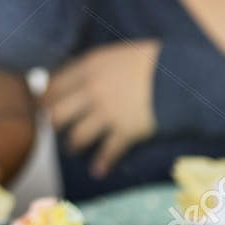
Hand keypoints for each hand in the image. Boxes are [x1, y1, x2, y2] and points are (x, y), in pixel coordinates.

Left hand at [42, 40, 159, 179]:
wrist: (180, 74)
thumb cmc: (150, 60)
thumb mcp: (117, 54)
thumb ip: (95, 66)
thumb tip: (77, 76)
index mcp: (89, 67)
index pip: (55, 85)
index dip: (46, 97)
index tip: (43, 104)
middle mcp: (93, 90)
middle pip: (58, 112)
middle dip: (53, 122)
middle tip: (54, 127)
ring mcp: (108, 112)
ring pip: (77, 136)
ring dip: (73, 145)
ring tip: (73, 148)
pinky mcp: (125, 131)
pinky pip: (107, 152)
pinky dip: (102, 163)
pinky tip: (98, 170)